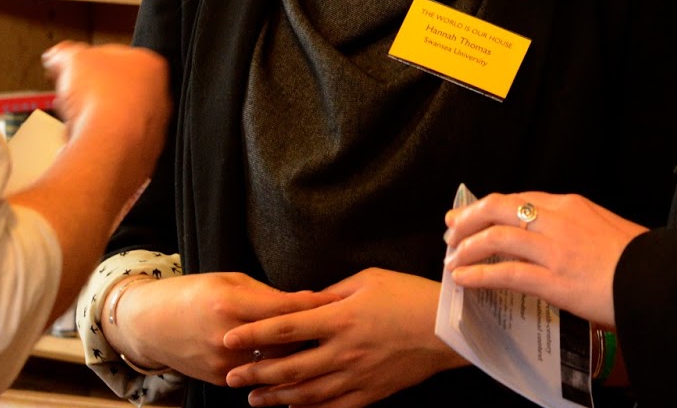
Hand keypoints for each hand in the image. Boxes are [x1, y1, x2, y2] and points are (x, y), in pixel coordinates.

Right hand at [42, 40, 169, 202]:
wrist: (107, 148)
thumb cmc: (101, 99)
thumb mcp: (72, 59)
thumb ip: (65, 53)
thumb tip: (58, 55)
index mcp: (150, 65)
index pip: (114, 56)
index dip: (86, 62)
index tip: (70, 68)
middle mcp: (158, 96)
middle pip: (114, 89)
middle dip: (88, 92)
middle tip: (68, 94)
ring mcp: (152, 128)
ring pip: (113, 118)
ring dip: (90, 118)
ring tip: (73, 119)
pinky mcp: (140, 156)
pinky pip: (111, 144)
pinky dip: (95, 142)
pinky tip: (81, 140)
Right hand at [111, 271, 340, 384]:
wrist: (150, 325)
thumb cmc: (193, 294)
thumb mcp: (230, 282)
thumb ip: (269, 294)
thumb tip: (310, 299)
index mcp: (231, 305)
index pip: (286, 308)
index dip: (317, 306)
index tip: (342, 302)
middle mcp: (228, 339)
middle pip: (285, 341)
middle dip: (316, 336)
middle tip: (346, 330)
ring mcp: (224, 365)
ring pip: (275, 364)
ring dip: (301, 357)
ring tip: (330, 349)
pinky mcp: (221, 381)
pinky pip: (259, 377)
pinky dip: (279, 370)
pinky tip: (302, 366)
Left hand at [220, 268, 465, 407]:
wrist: (447, 330)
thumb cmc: (409, 295)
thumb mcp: (368, 280)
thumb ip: (332, 292)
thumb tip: (304, 300)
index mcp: (340, 317)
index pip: (285, 327)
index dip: (254, 334)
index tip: (230, 339)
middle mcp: (343, 350)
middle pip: (288, 367)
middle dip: (255, 374)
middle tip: (231, 378)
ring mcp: (356, 376)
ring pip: (306, 393)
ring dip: (276, 397)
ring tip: (254, 400)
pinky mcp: (369, 394)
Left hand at [442, 191, 646, 328]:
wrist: (660, 281)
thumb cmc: (640, 261)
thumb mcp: (606, 229)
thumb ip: (578, 228)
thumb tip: (560, 239)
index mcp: (570, 205)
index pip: (518, 198)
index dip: (489, 206)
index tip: (471, 214)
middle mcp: (557, 219)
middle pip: (499, 207)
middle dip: (469, 218)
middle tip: (451, 230)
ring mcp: (553, 249)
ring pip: (496, 236)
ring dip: (467, 247)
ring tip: (452, 258)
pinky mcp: (552, 279)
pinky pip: (505, 272)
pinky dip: (478, 273)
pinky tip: (463, 279)